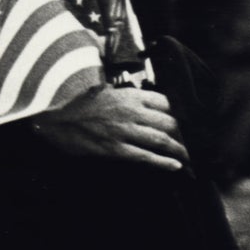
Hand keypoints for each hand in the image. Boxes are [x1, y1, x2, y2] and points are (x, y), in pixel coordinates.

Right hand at [32, 85, 189, 170]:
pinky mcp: (114, 148)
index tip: (191, 122)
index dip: (181, 113)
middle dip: (188, 135)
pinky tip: (175, 167)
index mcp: (129, 93)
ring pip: (162, 140)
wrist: (50, 112)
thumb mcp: (99, 85)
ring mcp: (124, 130)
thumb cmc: (73, 98)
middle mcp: (132, 110)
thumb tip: (129, 82)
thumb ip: (119, 86)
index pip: (166, 101)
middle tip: (199, 146)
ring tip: (193, 160)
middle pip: (171, 122)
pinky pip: (144, 156)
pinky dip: (162, 162)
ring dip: (181, 151)